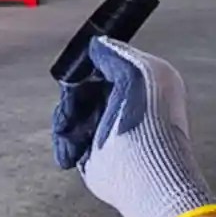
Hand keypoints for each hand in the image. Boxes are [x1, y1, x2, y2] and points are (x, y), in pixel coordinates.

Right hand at [51, 36, 215, 216]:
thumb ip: (116, 54)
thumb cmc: (151, 122)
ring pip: (71, 112)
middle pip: (82, 89)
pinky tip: (71, 151)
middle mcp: (125, 104)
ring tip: (73, 135)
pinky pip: (67, 137)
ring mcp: (108, 128)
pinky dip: (64, 142)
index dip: (87, 70)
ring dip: (66, 121)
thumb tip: (97, 45)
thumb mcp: (140, 71)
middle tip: (72, 110)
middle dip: (72, 99)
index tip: (78, 76)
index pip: (103, 66)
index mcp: (140, 83)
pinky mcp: (93, 152)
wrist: (145, 171)